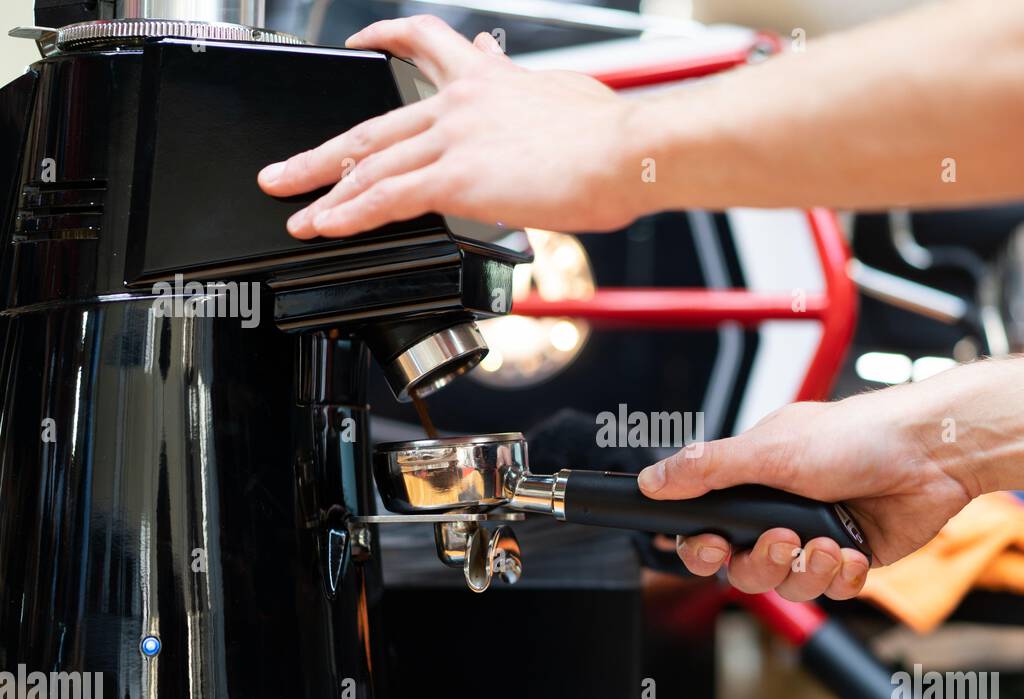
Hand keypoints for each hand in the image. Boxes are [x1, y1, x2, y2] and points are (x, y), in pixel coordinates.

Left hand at [257, 16, 643, 236]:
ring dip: (323, 187)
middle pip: (374, 123)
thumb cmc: (612, 134)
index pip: (423, 44)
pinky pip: (388, 196)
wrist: (628, 150)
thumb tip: (517, 85)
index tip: (360, 41)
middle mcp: (460, 103)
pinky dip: (351, 212)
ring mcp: (454, 139)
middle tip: (286, 165)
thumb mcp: (564, 95)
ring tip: (292, 206)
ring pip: (369, 162)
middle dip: (323, 149)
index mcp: (488, 79)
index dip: (383, 39)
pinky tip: (326, 225)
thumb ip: (527, 92)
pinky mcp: (457, 178)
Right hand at [636, 392, 977, 600]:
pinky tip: (855, 550)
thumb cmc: (858, 437)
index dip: (700, 546)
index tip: (708, 544)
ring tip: (831, 541)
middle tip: (784, 539)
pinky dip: (843, 576)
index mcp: (753, 480)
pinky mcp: (852, 558)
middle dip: (762, 561)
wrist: (932, 454)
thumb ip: (706, 468)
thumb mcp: (769, 449)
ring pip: (788, 584)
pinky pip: (832, 590)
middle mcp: (781, 511)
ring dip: (808, 569)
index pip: (705, 526)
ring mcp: (817, 537)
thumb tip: (652, 480)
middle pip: (742, 567)